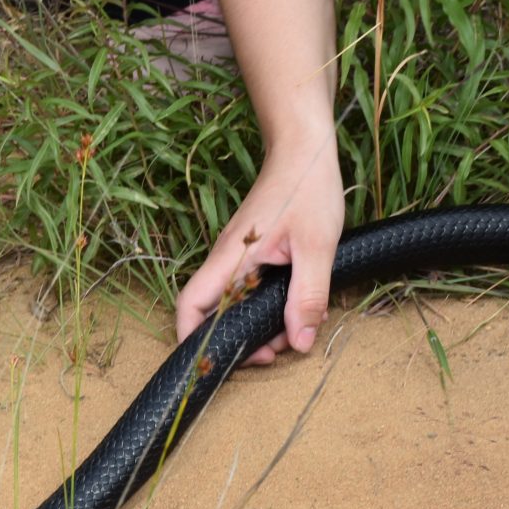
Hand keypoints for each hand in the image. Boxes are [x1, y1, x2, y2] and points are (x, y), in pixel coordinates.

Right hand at [176, 136, 344, 365]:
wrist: (305, 147)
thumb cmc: (308, 188)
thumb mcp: (316, 246)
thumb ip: (307, 296)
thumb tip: (300, 343)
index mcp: (231, 258)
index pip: (191, 305)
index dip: (192, 338)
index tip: (219, 360)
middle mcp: (226, 260)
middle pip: (211, 313)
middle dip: (238, 339)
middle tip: (276, 350)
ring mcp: (237, 257)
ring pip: (233, 303)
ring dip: (257, 324)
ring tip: (291, 332)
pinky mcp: (252, 253)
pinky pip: (249, 289)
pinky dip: (267, 306)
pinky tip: (295, 307)